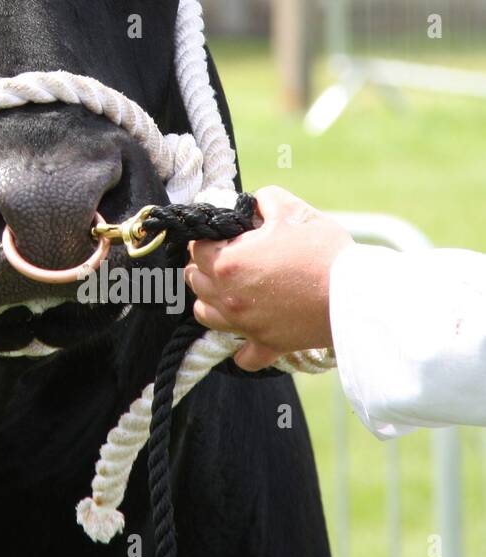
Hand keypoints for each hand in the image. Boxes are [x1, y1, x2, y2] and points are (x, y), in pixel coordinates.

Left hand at [186, 185, 352, 370]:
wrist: (360, 297)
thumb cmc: (326, 253)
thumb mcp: (294, 211)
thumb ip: (266, 200)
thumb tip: (254, 201)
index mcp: (230, 262)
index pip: (197, 247)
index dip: (209, 237)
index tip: (226, 234)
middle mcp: (229, 296)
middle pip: (196, 280)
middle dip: (206, 265)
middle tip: (227, 256)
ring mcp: (247, 324)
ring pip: (206, 315)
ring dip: (211, 300)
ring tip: (229, 290)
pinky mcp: (268, 345)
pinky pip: (243, 357)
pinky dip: (241, 347)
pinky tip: (250, 332)